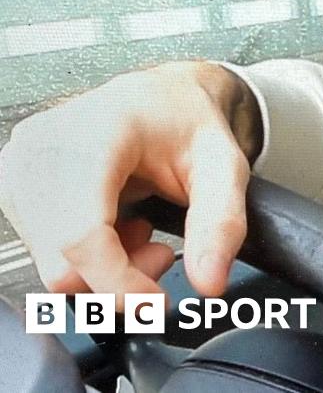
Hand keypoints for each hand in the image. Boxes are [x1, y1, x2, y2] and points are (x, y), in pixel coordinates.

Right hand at [0, 63, 259, 308]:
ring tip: (141, 229)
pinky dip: (86, 255)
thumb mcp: (225, 166)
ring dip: (105, 267)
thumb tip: (210, 280)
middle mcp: (43, 146)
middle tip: (161, 251)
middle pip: (62, 260)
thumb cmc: (187, 122)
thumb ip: (222, 222)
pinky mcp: (15, 183)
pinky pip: (44, 250)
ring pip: (51, 263)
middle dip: (120, 276)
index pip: (82, 234)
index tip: (156, 302)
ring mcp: (21, 166)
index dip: (118, 283)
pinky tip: (115, 224)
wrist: (162, 98)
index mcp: (94, 131)